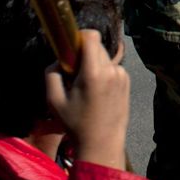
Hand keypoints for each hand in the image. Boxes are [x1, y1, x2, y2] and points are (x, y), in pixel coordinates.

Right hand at [45, 29, 129, 169]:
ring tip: (86, 86)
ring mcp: (122, 75)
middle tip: (74, 73)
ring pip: (104, 57)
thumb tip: (58, 59)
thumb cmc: (76, 124)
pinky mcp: (127, 81)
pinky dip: (103, 73)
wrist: (102, 143)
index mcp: (94, 72)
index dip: (79, 36)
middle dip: (84, 54)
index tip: (71, 49)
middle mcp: (111, 70)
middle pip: (96, 46)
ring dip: (94, 64)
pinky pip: (112, 68)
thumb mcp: (54, 100)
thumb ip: (51, 73)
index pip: (91, 36)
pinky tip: (97, 92)